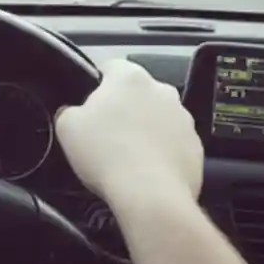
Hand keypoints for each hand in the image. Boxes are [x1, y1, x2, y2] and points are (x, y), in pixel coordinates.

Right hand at [55, 59, 202, 208]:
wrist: (151, 195)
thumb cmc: (106, 154)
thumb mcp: (67, 128)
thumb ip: (68, 111)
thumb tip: (73, 113)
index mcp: (130, 77)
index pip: (110, 68)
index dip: (96, 87)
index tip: (89, 109)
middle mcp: (162, 90)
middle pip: (137, 94)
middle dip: (125, 109)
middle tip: (106, 137)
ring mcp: (184, 118)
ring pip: (159, 119)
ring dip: (146, 131)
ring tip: (129, 159)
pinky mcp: (196, 146)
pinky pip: (174, 144)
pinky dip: (163, 153)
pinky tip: (148, 173)